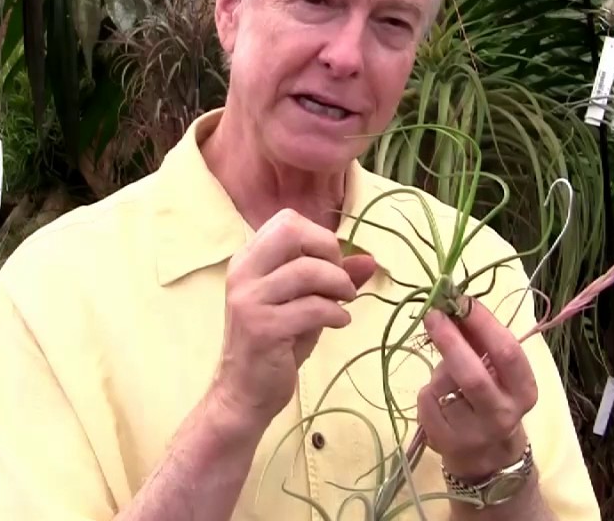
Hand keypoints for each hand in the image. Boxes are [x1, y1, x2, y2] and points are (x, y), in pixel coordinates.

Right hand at [209, 209, 376, 430]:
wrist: (244, 393)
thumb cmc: (275, 345)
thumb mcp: (305, 304)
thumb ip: (333, 279)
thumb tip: (370, 259)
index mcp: (248, 260)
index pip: (287, 221)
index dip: (319, 238)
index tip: (332, 265)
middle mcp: (243, 272)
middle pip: (291, 231)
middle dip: (327, 251)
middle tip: (339, 279)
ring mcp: (249, 299)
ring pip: (307, 270)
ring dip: (338, 285)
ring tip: (344, 304)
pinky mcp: (262, 327)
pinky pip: (312, 306)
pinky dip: (336, 313)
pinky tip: (339, 323)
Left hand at [416, 300, 537, 479]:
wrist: (488, 458)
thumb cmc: (494, 400)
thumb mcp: (500, 374)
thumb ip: (483, 342)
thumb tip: (455, 302)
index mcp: (524, 391)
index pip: (507, 352)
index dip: (482, 322)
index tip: (461, 299)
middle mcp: (503, 415)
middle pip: (472, 375)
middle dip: (450, 339)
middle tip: (433, 314)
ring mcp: (473, 433)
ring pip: (443, 385)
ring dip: (438, 369)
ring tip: (447, 375)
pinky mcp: (445, 443)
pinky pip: (427, 400)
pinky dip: (428, 390)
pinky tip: (440, 399)